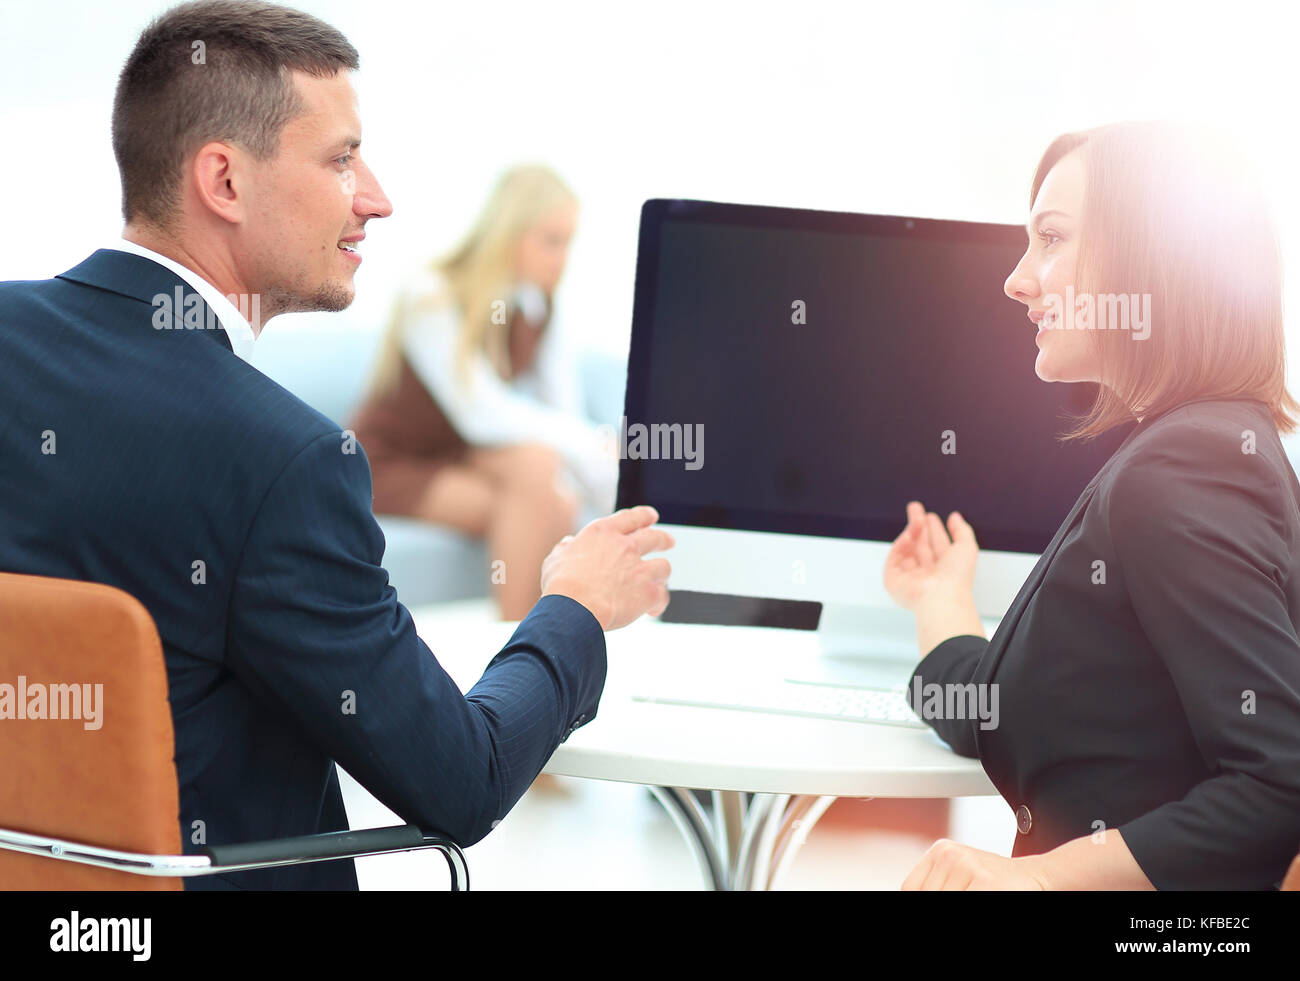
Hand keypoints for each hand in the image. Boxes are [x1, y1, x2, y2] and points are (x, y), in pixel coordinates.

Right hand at [540, 505, 673, 629]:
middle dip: (664, 539)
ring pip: (663, 566)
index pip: (631, 517)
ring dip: (660, 574)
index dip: (644, 515)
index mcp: (603, 533)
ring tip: (658, 582)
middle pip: (655, 537)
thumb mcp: (556, 558)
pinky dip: (658, 604)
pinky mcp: (648, 592)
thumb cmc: (560, 585)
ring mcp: (640, 568)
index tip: (652, 516)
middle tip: (669, 542)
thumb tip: (569, 543)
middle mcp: (626, 546)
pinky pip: (662, 596)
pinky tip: (652, 611)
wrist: (573, 609)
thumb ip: (566, 548)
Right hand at [883, 501, 978, 612]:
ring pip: (908, 548)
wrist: (940, 597)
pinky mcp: (894, 580)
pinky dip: (900, 544)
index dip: (934, 529)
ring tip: (915, 515)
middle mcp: (928, 574)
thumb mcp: (967, 548)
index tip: (931, 516)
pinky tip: (908, 533)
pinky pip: (895, 557)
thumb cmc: (956, 578)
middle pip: (921, 545)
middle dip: (918, 525)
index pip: (938, 546)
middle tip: (915, 508)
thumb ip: (962, 530)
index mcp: (945, 570)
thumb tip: (955, 517)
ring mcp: (910, 577)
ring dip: (911, 530)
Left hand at [901, 839, 1047, 889]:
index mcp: (940, 851)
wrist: (1036, 876)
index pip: (910, 888)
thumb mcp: (962, 877)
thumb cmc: (997, 882)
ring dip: (963, 901)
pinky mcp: (986, 882)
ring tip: (974, 892)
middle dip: (939, 903)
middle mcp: (950, 855)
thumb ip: (940, 886)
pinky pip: (967, 900)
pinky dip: (974, 902)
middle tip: (965, 893)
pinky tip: (987, 894)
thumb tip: (915, 896)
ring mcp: (968, 866)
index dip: (919, 899)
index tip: (930, 901)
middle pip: (927, 895)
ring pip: (944, 899)